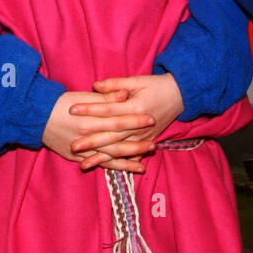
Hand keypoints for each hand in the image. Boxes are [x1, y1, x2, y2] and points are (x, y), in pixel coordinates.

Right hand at [41, 90, 152, 173]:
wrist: (35, 117)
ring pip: (109, 159)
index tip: (151, 118)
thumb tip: (124, 94)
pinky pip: (98, 164)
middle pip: (116, 143)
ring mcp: (81, 151)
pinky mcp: (75, 158)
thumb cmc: (60, 103)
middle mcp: (86, 138)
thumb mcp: (82, 97)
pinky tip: (125, 170)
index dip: (135, 120)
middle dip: (136, 145)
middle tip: (154, 144)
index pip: (118, 121)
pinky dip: (112, 167)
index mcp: (89, 120)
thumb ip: (105, 97)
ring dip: (127, 161)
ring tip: (143, 165)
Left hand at [68, 74, 185, 170]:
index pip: (108, 110)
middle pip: (112, 135)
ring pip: (120, 150)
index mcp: (136, 108)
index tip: (72, 111)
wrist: (180, 94)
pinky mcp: (147, 141)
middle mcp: (140, 126)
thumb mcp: (137, 81)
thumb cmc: (157, 85)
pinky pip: (133, 157)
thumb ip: (115, 85)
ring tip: (84, 164)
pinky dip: (121, 165)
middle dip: (91, 142)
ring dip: (102, 158)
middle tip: (73, 146)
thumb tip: (94, 85)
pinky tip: (106, 171)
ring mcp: (144, 137)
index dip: (89, 110)